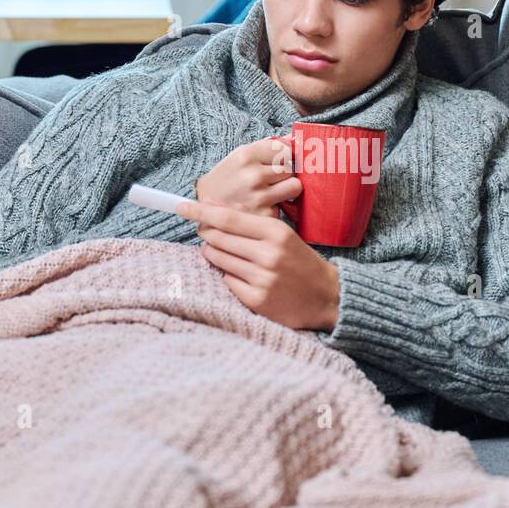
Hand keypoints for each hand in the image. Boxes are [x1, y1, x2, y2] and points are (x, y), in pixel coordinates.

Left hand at [176, 199, 339, 331]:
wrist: (326, 297)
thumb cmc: (300, 262)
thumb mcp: (283, 236)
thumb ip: (252, 225)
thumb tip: (214, 212)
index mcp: (276, 232)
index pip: (229, 218)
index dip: (202, 212)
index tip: (182, 207)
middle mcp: (269, 254)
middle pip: (219, 238)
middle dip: (207, 233)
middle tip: (205, 232)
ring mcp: (262, 278)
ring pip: (218, 259)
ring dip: (213, 254)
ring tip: (221, 252)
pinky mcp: (257, 300)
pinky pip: (227, 281)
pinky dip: (228, 275)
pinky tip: (240, 274)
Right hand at [195, 137, 301, 218]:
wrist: (205, 209)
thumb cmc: (226, 180)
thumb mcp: (240, 156)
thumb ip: (268, 146)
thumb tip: (295, 139)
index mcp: (246, 156)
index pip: (286, 149)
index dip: (283, 156)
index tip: (275, 161)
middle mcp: (254, 175)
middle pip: (291, 168)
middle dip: (284, 172)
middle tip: (270, 178)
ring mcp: (260, 197)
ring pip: (295, 186)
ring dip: (286, 188)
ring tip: (271, 190)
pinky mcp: (266, 216)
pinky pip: (285, 205)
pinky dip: (276, 205)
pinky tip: (261, 205)